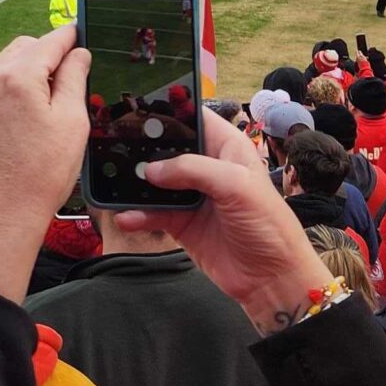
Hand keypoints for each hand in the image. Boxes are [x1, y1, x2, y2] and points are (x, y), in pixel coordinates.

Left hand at [0, 24, 90, 300]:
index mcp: (18, 77)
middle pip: (26, 47)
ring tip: (54, 95)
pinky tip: (33, 107)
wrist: (8, 211)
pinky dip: (15, 84)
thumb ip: (74, 77)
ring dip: (31, 68)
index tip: (82, 31)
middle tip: (75, 72)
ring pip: (9, 62)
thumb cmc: (44, 171)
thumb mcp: (72, 120)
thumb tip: (78, 53)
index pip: (50, 42)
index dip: (70, 36)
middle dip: (50, 53)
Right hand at [110, 106, 323, 332]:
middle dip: (142, 148)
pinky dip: (137, 214)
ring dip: (134, 184)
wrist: (271, 278)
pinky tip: (126, 217)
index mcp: (226, 147)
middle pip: (166, 148)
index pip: (193, 118)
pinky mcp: (180, 222)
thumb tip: (151, 169)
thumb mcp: (236, 185)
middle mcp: (206, 167)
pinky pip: (151, 212)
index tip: (136, 107)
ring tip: (114, 184)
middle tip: (114, 146)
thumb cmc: (268, 225)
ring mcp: (191, 195)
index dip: (169, 112)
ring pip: (154, 181)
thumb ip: (192, 169)